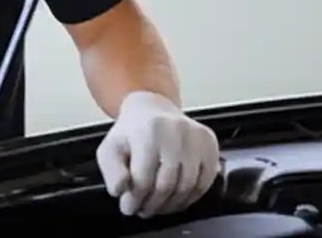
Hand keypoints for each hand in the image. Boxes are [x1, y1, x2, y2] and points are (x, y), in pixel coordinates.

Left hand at [96, 90, 220, 218]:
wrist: (152, 110)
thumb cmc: (130, 133)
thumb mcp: (110, 148)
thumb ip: (112, 171)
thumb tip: (120, 191)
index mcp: (147, 131)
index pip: (143, 177)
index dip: (135, 199)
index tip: (128, 208)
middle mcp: (175, 131)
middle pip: (167, 184)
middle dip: (153, 204)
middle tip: (144, 211)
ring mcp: (196, 137)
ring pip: (188, 186)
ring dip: (172, 204)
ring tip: (158, 207)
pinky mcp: (210, 143)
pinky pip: (205, 181)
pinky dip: (191, 197)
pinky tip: (176, 199)